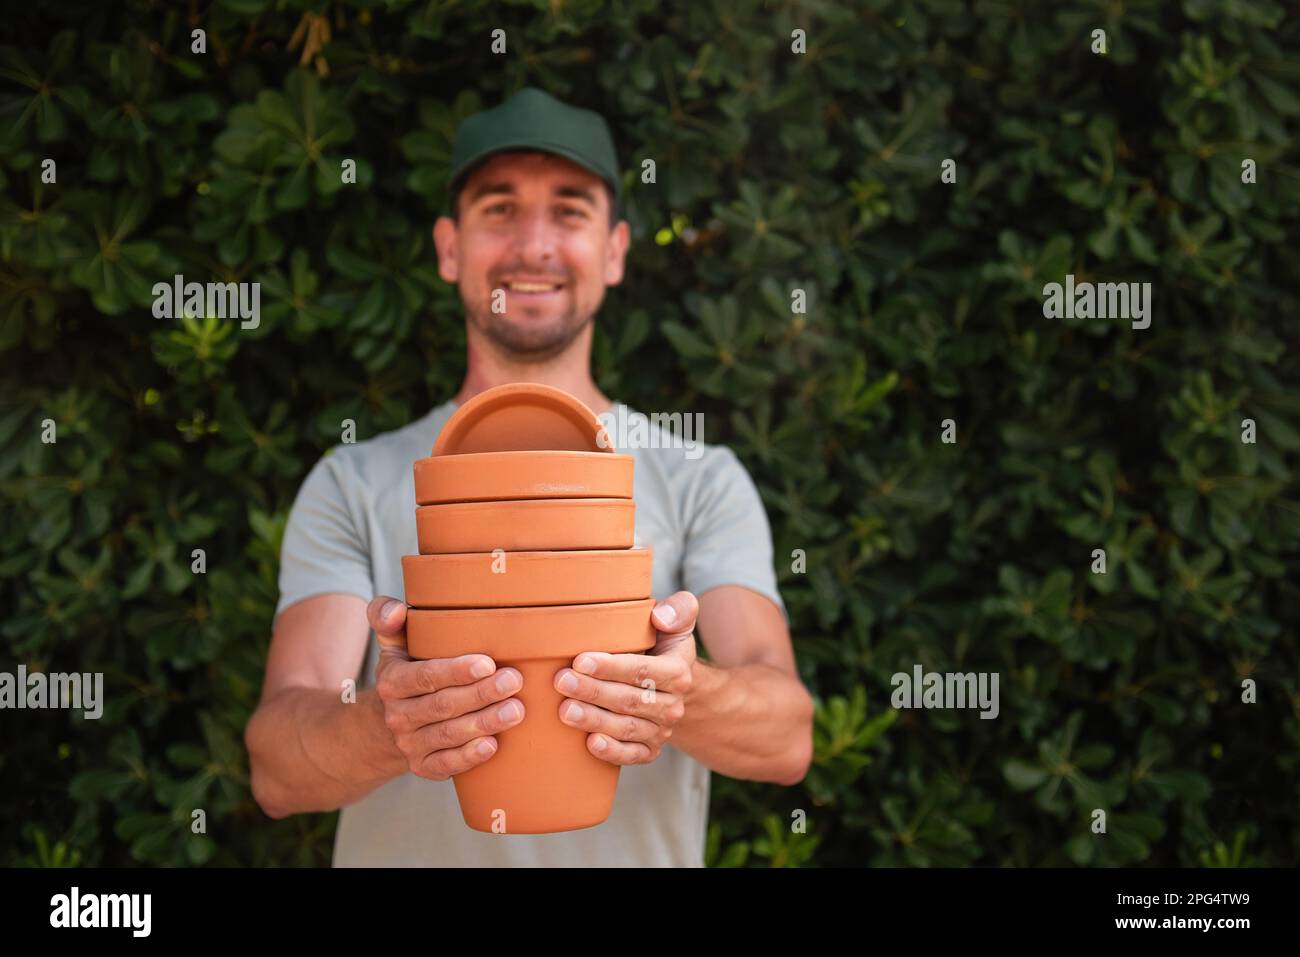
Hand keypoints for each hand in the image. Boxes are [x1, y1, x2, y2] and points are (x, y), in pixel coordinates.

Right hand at [367, 596, 525, 780]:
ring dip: (483, 723)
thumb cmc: (408, 672)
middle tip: (513, 681)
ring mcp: (409, 744)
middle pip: (442, 705)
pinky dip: (469, 757)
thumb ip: (388, 618)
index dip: (455, 671)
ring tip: (515, 711)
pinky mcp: (422, 766)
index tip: (487, 663)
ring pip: (448, 735)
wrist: (391, 721)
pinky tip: (492, 745)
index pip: (424, 676)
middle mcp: (397, 715)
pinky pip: (445, 765)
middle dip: (480, 694)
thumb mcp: (394, 643)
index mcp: (392, 681)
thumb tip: (395, 609)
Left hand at [553, 591, 697, 765]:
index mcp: (677, 672)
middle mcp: (672, 705)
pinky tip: (591, 744)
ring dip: (595, 720)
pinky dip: (612, 752)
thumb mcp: (677, 623)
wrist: (671, 687)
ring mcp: (661, 731)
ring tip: (565, 711)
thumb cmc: (663, 647)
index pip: (642, 671)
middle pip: (630, 700)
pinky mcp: (649, 750)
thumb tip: (660, 617)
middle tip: (562, 682)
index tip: (581, 661)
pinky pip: (632, 755)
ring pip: (626, 728)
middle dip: (594, 691)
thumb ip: (679, 610)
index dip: (611, 667)